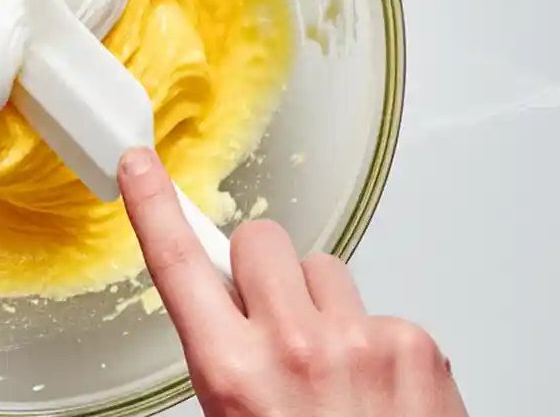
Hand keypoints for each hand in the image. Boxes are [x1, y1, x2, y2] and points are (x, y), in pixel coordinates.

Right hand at [117, 149, 466, 416]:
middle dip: (258, 270)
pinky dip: (375, 344)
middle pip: (259, 243)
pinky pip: (380, 312)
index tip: (142, 167)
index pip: (178, 265)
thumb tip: (225, 330)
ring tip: (330, 370)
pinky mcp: (417, 345)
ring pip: (324, 271)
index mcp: (233, 375)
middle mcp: (294, 347)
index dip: (155, 207)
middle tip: (268, 319)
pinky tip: (376, 393)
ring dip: (321, 305)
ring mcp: (361, 341)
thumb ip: (224, 366)